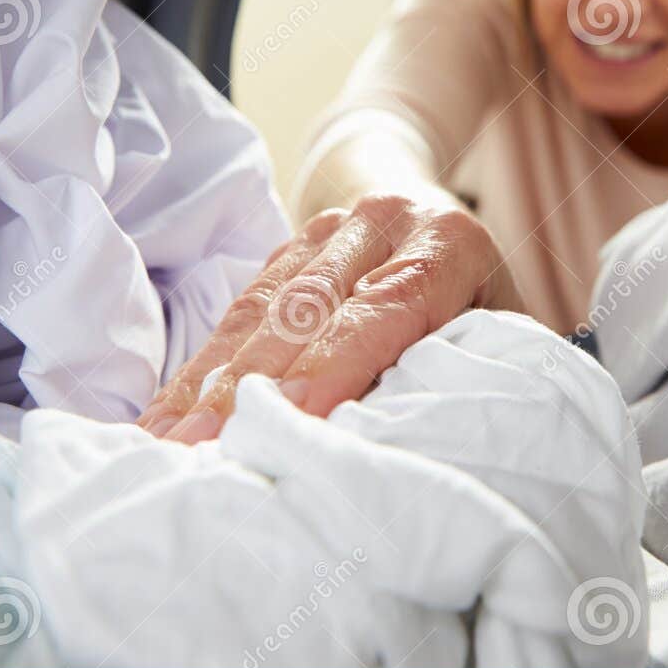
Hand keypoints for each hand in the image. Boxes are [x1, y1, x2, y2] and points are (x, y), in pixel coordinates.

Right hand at [137, 193, 521, 442]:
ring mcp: (327, 231)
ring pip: (261, 308)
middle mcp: (384, 223)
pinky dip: (198, 373)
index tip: (293, 416)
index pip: (388, 306)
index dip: (336, 363)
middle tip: (207, 448)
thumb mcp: (502, 340)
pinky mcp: (285, 250)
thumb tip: (392, 448)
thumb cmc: (487, 312)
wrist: (445, 219)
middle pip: (309, 306)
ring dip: (208, 384)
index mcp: (450, 243)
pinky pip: (235, 313)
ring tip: (169, 445)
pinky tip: (164, 421)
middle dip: (252, 383)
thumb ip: (458, 377)